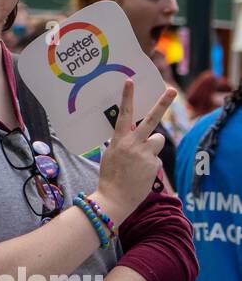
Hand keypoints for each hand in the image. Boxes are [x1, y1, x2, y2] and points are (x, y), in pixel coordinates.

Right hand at [95, 79, 173, 223]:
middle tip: (171, 90)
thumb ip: (122, 140)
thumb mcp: (111, 154)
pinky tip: (141, 174)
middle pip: (151, 119)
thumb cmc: (110, 176)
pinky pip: (156, 158)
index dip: (127, 97)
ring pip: (158, 140)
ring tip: (141, 159)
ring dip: (152, 145)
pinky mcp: (154, 164)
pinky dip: (150, 164)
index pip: (123, 115)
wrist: (115, 199)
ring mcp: (145, 154)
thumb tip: (133, 129)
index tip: (130, 81)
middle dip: (163, 103)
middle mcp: (134, 144)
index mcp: (119, 140)